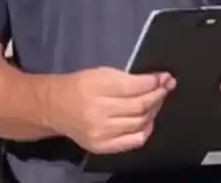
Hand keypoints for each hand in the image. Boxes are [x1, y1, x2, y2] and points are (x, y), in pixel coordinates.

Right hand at [47, 67, 175, 154]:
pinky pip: (134, 140)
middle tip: (166, 88)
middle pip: (140, 106)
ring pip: (140, 123)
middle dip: (158, 95)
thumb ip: (127, 79)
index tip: (166, 78)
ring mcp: (101, 132)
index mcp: (97, 87)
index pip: (135, 86)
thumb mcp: (100, 74)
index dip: (155, 82)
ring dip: (153, 111)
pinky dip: (145, 130)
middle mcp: (99, 111)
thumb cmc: (80, 86)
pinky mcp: (102, 146)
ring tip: (156, 101)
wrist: (55, 107)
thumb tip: (157, 81)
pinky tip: (147, 120)